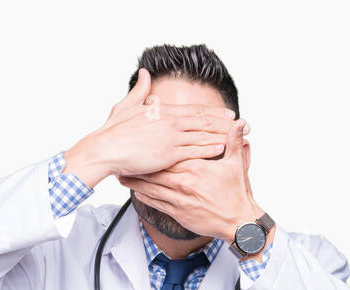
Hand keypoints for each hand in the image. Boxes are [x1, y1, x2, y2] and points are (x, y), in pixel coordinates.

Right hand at [63, 69, 237, 187]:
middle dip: (226, 123)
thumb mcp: (127, 106)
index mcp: (162, 111)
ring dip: (223, 135)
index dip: (213, 112)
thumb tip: (144, 74)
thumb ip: (140, 91)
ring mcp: (170, 138)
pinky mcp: (168, 154)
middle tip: (245, 124)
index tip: (228, 113)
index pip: (194, 111)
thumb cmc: (113, 132)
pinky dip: (209, 149)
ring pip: (203, 135)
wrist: (104, 149)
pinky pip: (193, 151)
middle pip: (204, 121)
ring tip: (240, 136)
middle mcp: (170, 122)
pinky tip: (223, 148)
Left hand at [119, 120, 263, 243]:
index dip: (154, 146)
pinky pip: (157, 204)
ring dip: (136, 181)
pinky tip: (135, 191)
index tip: (141, 139)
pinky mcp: (179, 213)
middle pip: (155, 169)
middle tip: (123, 156)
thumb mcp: (237, 165)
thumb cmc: (237, 194)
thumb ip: (234, 142)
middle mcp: (185, 182)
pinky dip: (144, 197)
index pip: (170, 152)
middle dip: (138, 164)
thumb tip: (239, 123)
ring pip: (152, 187)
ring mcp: (180, 199)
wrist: (239, 223)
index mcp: (196, 167)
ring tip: (122, 174)